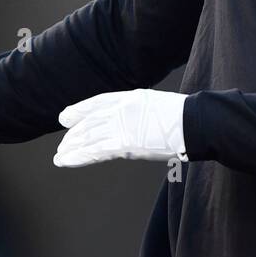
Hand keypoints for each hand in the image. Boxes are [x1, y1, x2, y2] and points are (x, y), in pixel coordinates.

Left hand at [54, 89, 188, 167]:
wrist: (195, 123)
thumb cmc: (183, 117)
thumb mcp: (156, 105)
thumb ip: (139, 112)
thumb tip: (133, 124)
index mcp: (130, 97)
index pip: (97, 102)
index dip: (79, 110)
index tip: (65, 117)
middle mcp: (122, 109)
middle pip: (90, 122)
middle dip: (74, 134)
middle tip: (62, 143)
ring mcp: (122, 126)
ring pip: (89, 137)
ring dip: (72, 147)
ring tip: (60, 155)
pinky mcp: (125, 144)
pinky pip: (95, 151)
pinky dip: (78, 156)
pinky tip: (66, 160)